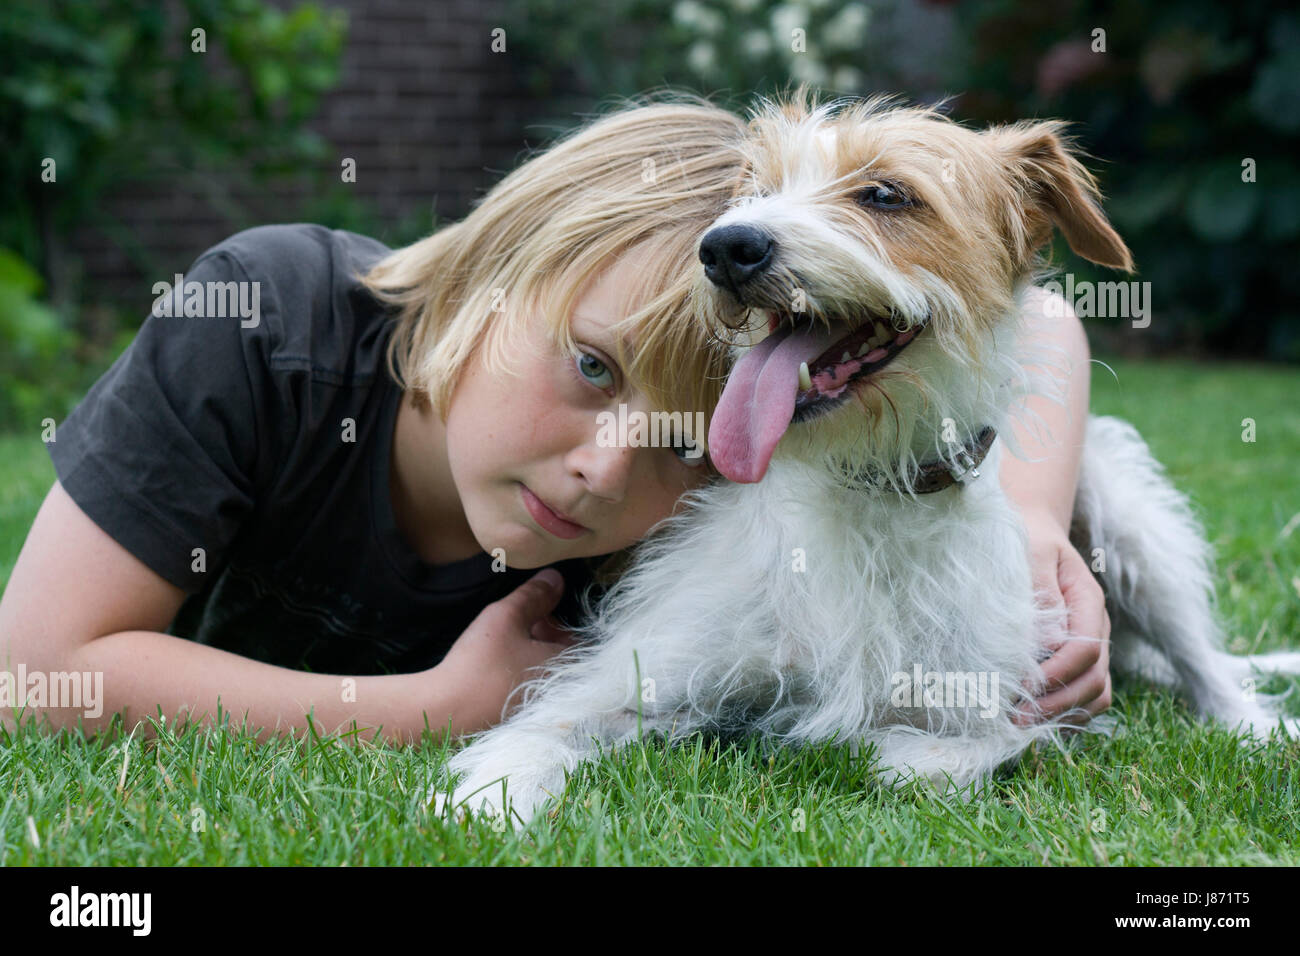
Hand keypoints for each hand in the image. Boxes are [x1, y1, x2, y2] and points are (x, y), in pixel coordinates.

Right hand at [434, 568, 578, 734]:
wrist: (446, 710)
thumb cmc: (482, 662)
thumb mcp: (507, 616)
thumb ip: (534, 595)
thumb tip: (556, 578)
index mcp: (566, 667)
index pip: (574, 637)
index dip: (552, 621)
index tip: (530, 615)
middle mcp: (560, 692)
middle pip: (559, 654)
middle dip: (540, 636)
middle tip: (514, 626)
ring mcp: (539, 709)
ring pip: (541, 670)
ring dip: (526, 654)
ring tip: (500, 645)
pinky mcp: (519, 719)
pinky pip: (526, 688)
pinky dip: (515, 674)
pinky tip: (493, 668)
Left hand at [1013, 511, 1111, 727]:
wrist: (1033, 532)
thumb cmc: (1026, 540)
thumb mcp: (1031, 553)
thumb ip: (1040, 592)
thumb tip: (1046, 643)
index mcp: (1088, 601)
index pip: (1084, 651)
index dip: (1055, 676)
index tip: (1021, 689)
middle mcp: (1096, 628)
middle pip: (1095, 680)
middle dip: (1057, 704)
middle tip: (1016, 719)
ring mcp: (1092, 645)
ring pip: (1096, 694)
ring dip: (1064, 714)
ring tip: (1023, 726)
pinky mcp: (1079, 657)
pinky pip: (1086, 695)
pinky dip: (1067, 713)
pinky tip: (1037, 722)